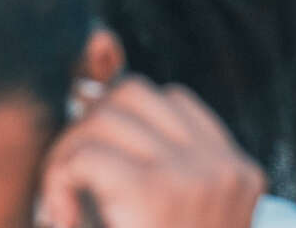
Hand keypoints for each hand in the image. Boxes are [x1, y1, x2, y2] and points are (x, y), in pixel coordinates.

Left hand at [32, 78, 266, 227]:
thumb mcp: (166, 215)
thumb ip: (146, 169)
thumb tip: (93, 81)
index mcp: (237, 173)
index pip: (171, 100)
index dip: (120, 123)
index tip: (99, 171)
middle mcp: (224, 168)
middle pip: (135, 95)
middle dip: (90, 127)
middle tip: (71, 181)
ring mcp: (194, 175)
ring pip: (105, 115)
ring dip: (70, 153)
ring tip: (64, 204)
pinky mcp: (155, 191)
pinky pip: (84, 153)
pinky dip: (58, 181)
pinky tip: (62, 219)